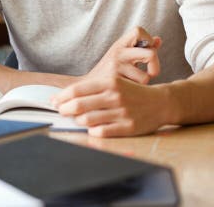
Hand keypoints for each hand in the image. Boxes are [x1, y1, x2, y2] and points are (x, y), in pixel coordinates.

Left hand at [52, 77, 167, 136]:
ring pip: (88, 119)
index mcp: (110, 82)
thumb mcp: (114, 82)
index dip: (61, 96)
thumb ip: (92, 88)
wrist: (161, 102)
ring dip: (78, 121)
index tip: (53, 101)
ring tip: (77, 119)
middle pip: (79, 104)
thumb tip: (64, 96)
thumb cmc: (131, 92)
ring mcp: (122, 112)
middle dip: (65, 109)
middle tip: (61, 111)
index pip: (77, 89)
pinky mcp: (128, 127)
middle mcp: (115, 96)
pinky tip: (91, 128)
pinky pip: (101, 132)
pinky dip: (92, 131)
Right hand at [84, 26, 162, 84]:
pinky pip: (136, 88)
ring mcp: (116, 66)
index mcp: (119, 44)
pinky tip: (128, 90)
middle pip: (151, 54)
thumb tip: (158, 39)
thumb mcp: (122, 56)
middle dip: (155, 65)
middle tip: (151, 72)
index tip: (147, 50)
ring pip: (145, 76)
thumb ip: (141, 48)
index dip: (148, 39)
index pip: (138, 31)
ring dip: (142, 82)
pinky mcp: (115, 81)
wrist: (87, 87)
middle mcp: (117, 52)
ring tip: (133, 83)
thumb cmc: (108, 72)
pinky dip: (135, 91)